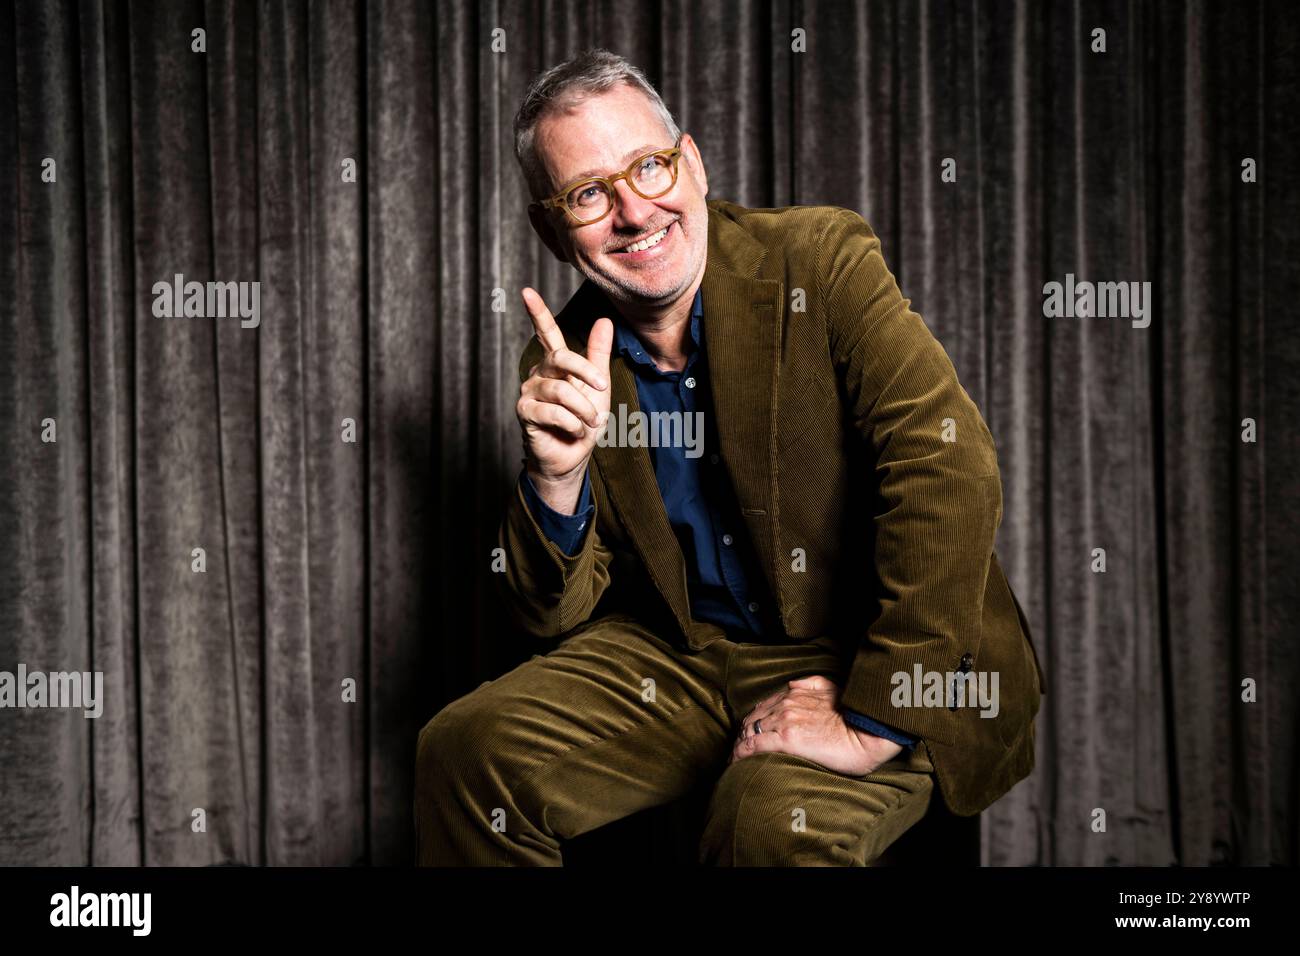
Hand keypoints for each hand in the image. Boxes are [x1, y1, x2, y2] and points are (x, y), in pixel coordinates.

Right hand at [516, 287, 613, 505]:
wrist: (573, 456)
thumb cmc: (583, 421)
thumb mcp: (598, 386)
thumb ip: (598, 354)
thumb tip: (603, 320)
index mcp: (555, 364)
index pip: (547, 333)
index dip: (537, 313)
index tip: (527, 292)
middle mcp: (539, 373)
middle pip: (561, 357)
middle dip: (586, 372)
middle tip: (602, 388)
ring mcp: (529, 392)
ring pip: (561, 390)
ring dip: (584, 409)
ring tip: (590, 422)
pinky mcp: (525, 413)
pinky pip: (554, 411)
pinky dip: (573, 424)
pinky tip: (574, 431)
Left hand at [728, 675, 903, 776]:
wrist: (869, 732)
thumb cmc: (855, 716)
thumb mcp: (831, 687)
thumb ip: (809, 684)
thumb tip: (794, 684)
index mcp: (795, 692)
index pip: (762, 707)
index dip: (752, 722)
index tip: (747, 735)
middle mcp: (786, 703)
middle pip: (752, 719)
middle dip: (742, 735)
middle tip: (737, 751)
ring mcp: (785, 720)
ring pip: (749, 732)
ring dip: (739, 746)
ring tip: (734, 760)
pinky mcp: (787, 739)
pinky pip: (753, 746)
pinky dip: (740, 754)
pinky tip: (735, 762)